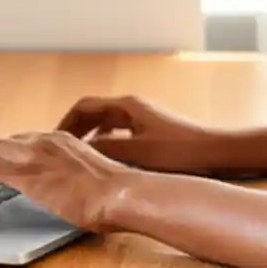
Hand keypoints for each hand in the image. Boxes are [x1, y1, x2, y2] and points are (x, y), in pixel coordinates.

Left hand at [0, 131, 131, 231]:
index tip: (3, 165)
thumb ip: (75, 175)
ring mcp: (34, 155)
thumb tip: (72, 190)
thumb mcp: (91, 175)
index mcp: (63, 139)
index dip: (8, 153)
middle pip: (4, 142)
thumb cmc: (113, 192)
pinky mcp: (25, 174)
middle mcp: (45, 140)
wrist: (117, 193)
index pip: (24, 139)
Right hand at [57, 95, 226, 175]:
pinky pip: (118, 133)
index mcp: (127, 105)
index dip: (64, 123)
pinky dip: (105, 143)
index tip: (51, 141)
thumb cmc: (179, 151)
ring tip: (75, 158)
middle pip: (93, 113)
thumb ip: (105, 149)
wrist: (215, 152)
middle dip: (73, 130)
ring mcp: (142, 118)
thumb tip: (76, 150)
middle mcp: (133, 107)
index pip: (84, 106)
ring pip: (105, 124)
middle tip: (58, 150)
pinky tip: (103, 161)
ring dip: (89, 138)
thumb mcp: (137, 152)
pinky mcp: (151, 131)